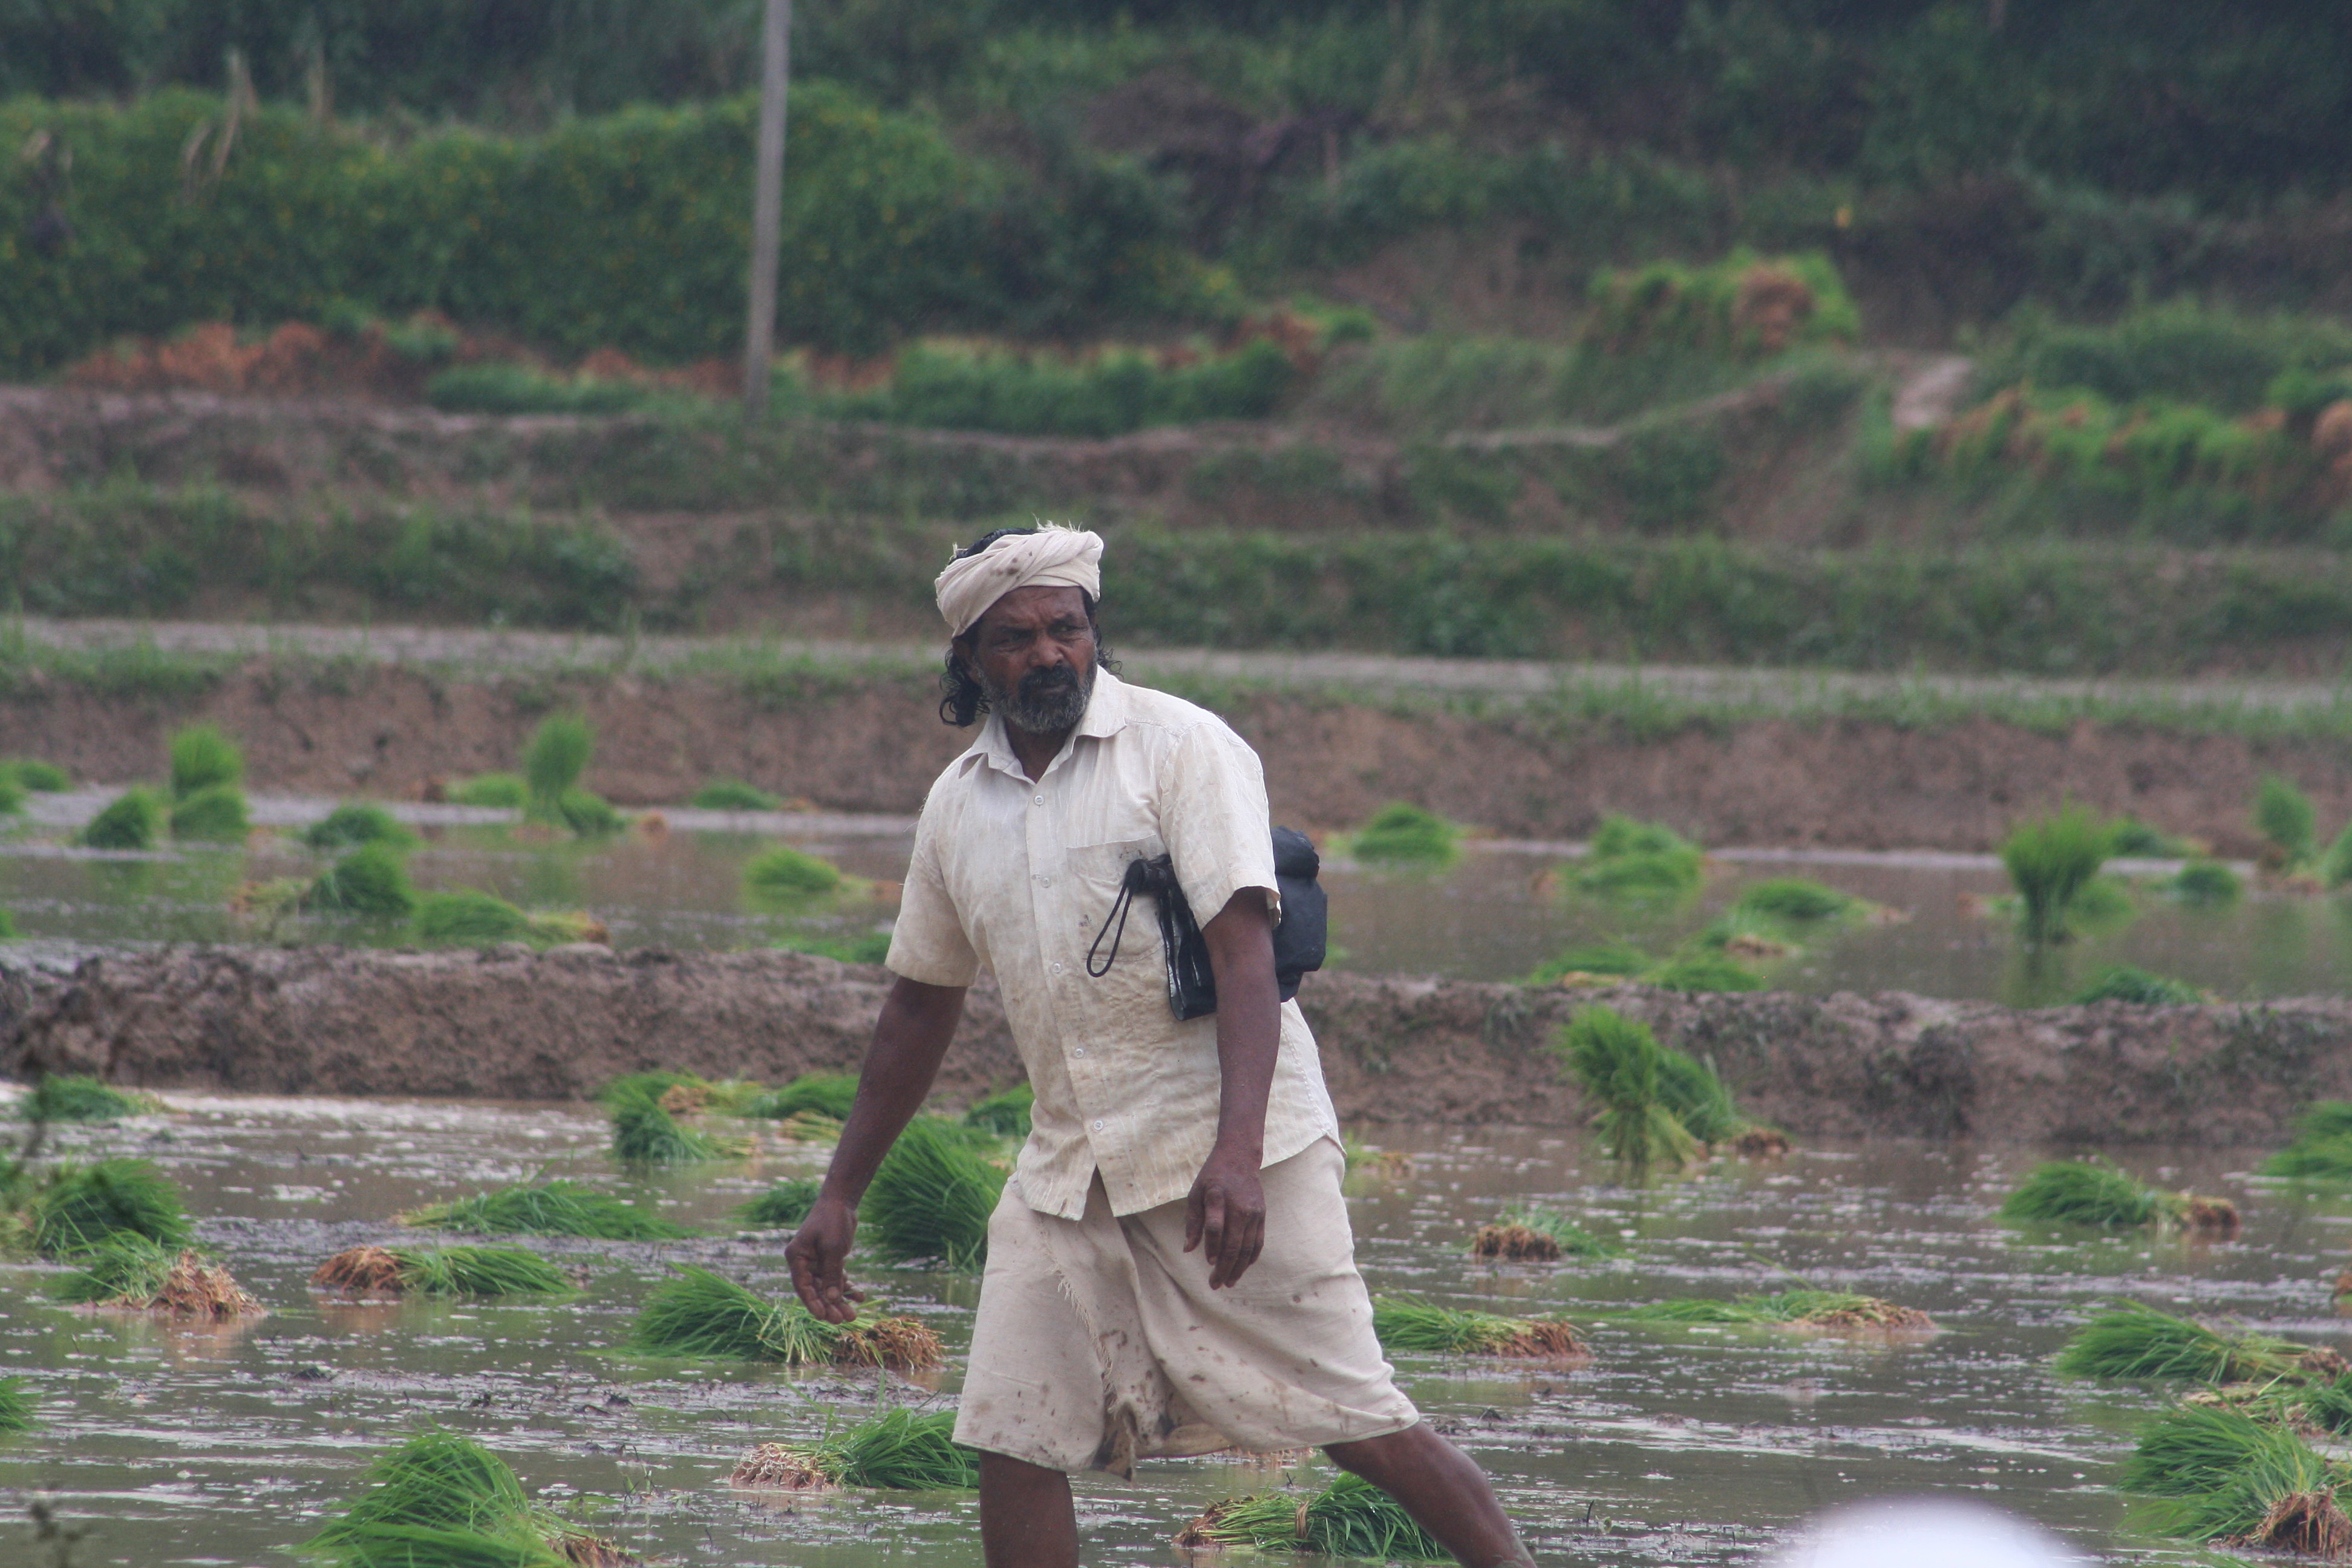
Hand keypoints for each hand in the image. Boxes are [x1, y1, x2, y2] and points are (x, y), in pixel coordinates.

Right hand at [786, 1194, 865, 1322]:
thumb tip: (833, 1299)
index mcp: (796, 1258)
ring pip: (828, 1288)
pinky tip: (860, 1295)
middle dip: (829, 1306)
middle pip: (816, 1291)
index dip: (812, 1303)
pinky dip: (848, 1287)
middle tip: (842, 1320)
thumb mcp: (833, 1247)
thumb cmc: (832, 1220)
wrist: (842, 1201)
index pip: (802, 1286)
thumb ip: (832, 1273)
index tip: (823, 1317)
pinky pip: (837, 1279)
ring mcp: (817, 1263)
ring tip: (853, 1315)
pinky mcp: (830, 1261)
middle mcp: (804, 1263)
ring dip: (840, 1301)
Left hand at [1183, 1142, 1266, 1289]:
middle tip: (1215, 1284)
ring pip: (1247, 1247)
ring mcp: (1253, 1212)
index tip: (1208, 1262)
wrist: (1240, 1157)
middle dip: (1224, 1268)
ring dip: (1238, 1268)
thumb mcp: (1195, 1192)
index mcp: (1218, 1198)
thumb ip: (1193, 1221)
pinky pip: (1258, 1241)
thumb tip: (1188, 1249)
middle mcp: (1239, 1207)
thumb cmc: (1213, 1176)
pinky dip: (1251, 1257)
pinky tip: (1244, 1267)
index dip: (1212, 1247)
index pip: (1216, 1227)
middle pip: (1233, 1244)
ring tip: (1229, 1282)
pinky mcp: (1261, 1215)